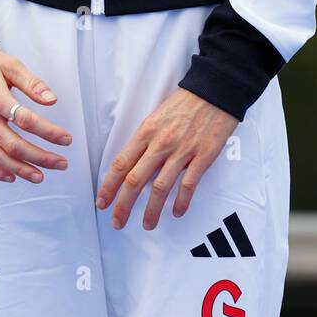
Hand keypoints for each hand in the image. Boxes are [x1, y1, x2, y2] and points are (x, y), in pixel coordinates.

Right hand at [0, 47, 72, 184]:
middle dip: (40, 157)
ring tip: (40, 176)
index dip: (48, 132)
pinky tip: (11, 176)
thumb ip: (32, 83)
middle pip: (13, 144)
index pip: (26, 120)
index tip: (66, 139)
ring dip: (20, 169)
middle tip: (60, 163)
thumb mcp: (10, 65)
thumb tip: (52, 100)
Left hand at [95, 88, 238, 230]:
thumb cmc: (184, 104)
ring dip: (151, 210)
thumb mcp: (156, 117)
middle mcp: (160, 143)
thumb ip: (144, 141)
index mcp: (146, 132)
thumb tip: (130, 164)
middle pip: (135, 180)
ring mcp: (182, 151)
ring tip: (147, 225)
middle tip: (117, 222)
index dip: (109, 186)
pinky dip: (180, 202)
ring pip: (160, 187)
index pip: (121, 163)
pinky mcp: (202, 156)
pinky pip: (188, 185)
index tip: (102, 202)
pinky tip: (176, 212)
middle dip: (123, 205)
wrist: (214, 91)